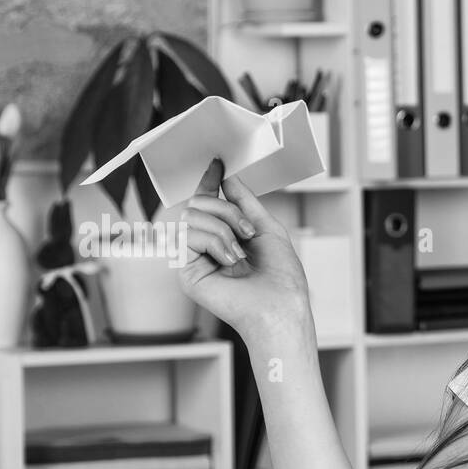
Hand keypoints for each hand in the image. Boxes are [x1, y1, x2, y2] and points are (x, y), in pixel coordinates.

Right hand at [176, 158, 311, 340]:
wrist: (280, 306)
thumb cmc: (281, 278)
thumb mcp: (267, 229)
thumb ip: (246, 202)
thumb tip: (228, 178)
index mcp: (226, 236)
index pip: (210, 202)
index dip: (211, 181)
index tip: (218, 163)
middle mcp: (207, 246)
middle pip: (199, 203)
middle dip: (226, 209)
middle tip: (247, 231)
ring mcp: (195, 258)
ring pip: (193, 215)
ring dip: (224, 228)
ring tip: (241, 253)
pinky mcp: (186, 270)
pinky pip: (190, 236)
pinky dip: (216, 243)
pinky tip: (229, 262)